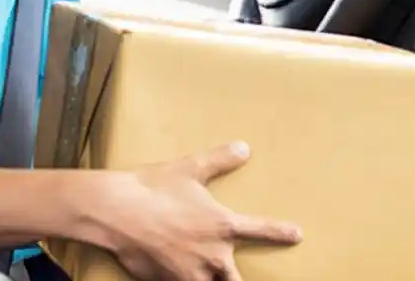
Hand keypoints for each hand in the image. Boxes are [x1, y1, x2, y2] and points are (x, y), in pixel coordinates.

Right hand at [95, 142, 301, 280]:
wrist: (117, 212)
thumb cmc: (154, 188)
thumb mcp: (190, 168)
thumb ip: (220, 160)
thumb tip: (245, 147)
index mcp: (222, 226)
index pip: (262, 231)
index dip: (281, 233)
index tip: (297, 235)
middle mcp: (213, 256)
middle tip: (238, 276)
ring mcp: (191, 275)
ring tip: (210, 278)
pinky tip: (177, 278)